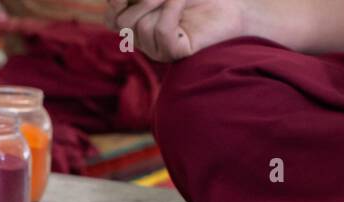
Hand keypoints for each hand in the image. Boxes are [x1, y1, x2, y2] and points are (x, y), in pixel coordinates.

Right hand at [106, 0, 246, 61]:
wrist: (232, 8)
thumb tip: (114, 0)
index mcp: (138, 24)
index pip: (111, 18)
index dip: (113, 2)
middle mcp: (145, 41)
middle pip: (121, 22)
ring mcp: (159, 50)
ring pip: (141, 27)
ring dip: (158, 1)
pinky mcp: (176, 54)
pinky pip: (161, 31)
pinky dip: (170, 9)